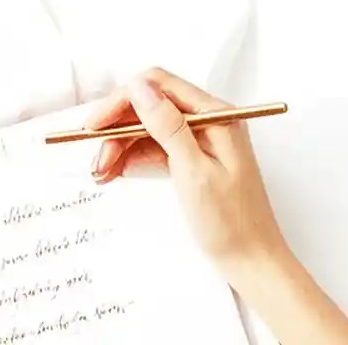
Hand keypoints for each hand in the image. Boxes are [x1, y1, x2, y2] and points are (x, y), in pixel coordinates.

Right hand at [84, 68, 288, 278]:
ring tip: (102, 172)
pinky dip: (132, 157)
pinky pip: (155, 147)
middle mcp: (208, 120)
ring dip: (120, 145)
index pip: (158, 86)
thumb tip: (140, 88)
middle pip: (150, 106)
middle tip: (97, 158)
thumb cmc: (232, 222)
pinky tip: (117, 172)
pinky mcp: (192, 158)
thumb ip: (167, 126)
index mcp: (216, 115)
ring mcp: (200, 139)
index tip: (95, 125)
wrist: (251, 261)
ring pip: (148, 127)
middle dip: (118, 128)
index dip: (121, 101)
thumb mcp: (194, 171)